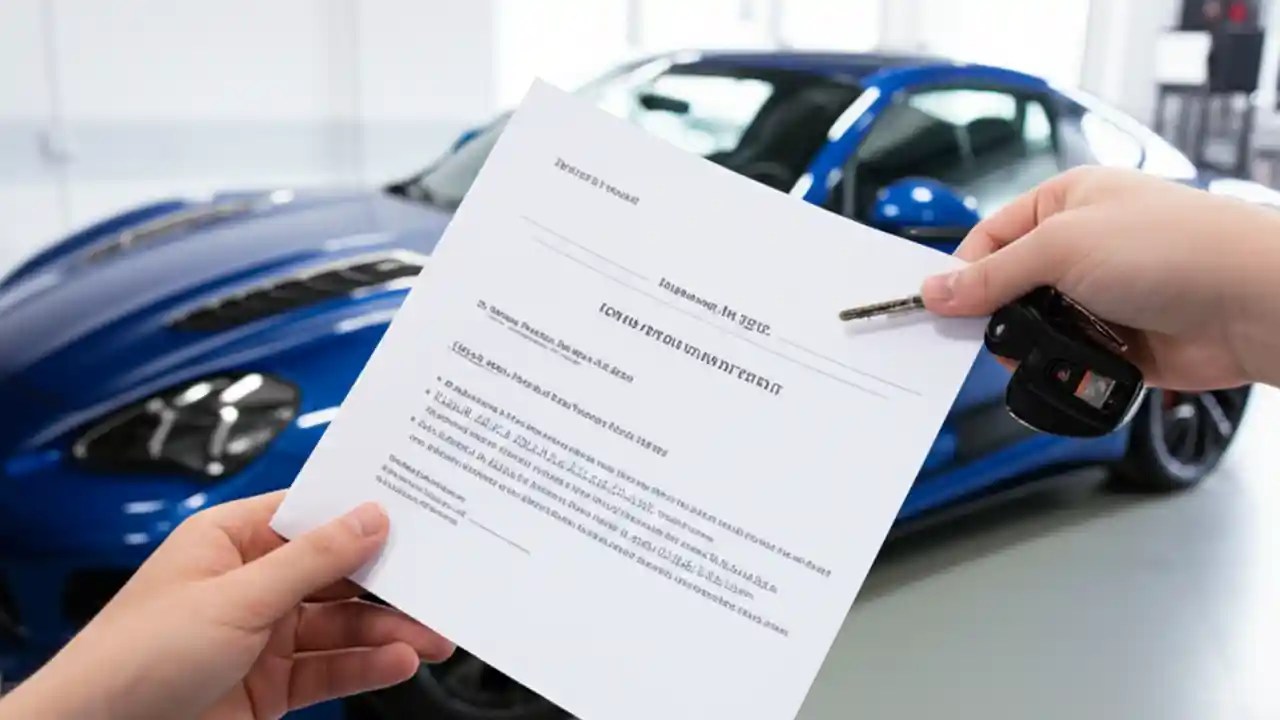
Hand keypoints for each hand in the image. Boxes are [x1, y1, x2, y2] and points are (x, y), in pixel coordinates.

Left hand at [0, 492, 452, 719]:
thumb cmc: (130, 660)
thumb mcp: (233, 598)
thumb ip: (310, 560)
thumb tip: (369, 517)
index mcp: (229, 540)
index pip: (310, 514)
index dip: (362, 513)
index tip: (416, 512)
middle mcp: (249, 584)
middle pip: (336, 573)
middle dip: (387, 582)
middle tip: (437, 583)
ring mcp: (262, 637)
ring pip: (341, 624)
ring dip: (387, 630)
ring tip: (430, 634)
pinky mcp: (271, 686)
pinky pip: (331, 668)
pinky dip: (366, 666)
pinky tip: (396, 662)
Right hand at [919, 166, 1279, 389]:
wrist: (1252, 303)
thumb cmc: (1178, 249)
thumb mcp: (1061, 247)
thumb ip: (993, 275)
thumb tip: (937, 289)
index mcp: (1067, 202)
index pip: (991, 237)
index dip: (963, 273)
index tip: (940, 306)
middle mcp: (1084, 246)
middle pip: (1010, 288)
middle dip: (999, 316)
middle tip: (994, 334)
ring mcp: (1104, 296)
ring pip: (1038, 331)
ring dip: (1037, 347)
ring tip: (1048, 351)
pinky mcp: (1121, 343)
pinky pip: (1072, 363)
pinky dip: (1070, 370)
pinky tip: (1080, 366)